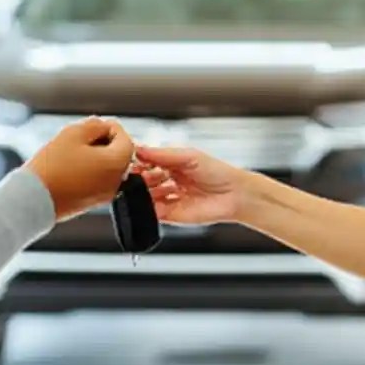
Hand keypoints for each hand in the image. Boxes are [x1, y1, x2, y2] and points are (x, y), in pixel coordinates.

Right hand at [25, 117, 133, 220]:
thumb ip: (94, 125)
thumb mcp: (74, 134)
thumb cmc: (53, 166)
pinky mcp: (92, 203)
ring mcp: (105, 195)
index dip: (112, 128)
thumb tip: (103, 126)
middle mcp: (116, 181)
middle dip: (105, 142)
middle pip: (119, 155)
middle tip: (84, 135)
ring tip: (74, 150)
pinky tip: (71, 166)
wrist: (33, 199)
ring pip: (108, 168)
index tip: (97, 124)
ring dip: (97, 156)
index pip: (126, 140)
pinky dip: (91, 171)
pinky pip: (98, 181)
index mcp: (117, 163)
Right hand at [131, 145, 253, 225]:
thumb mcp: (189, 156)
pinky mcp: (171, 214)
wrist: (235, 195)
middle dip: (137, 178)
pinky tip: (147, 202)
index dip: (138, 161)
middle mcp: (169, 180)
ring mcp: (169, 198)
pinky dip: (147, 208)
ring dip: (141, 193)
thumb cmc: (218, 172)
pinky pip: (153, 212)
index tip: (129, 161)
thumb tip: (139, 149)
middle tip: (132, 177)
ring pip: (146, 196)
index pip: (147, 161)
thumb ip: (163, 154)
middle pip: (144, 179)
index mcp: (172, 164)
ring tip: (140, 189)